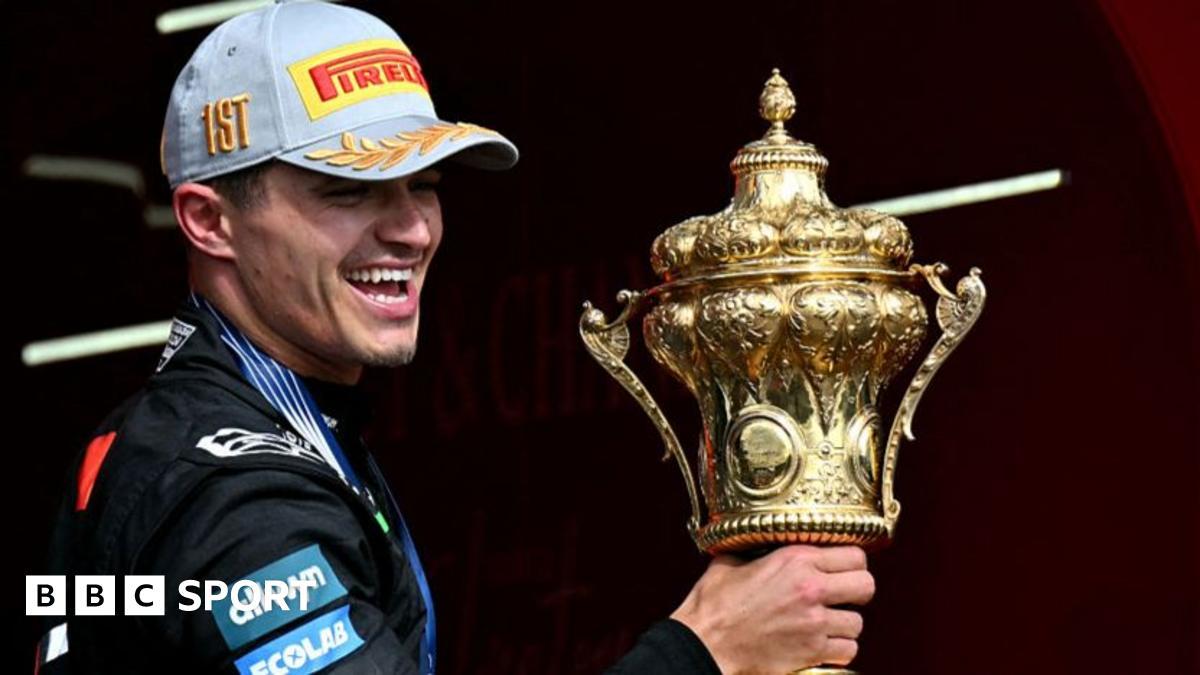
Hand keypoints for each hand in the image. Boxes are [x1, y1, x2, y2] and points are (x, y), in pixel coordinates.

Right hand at [669, 545, 874, 673]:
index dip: (851, 563)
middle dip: (857, 591)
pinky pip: (848, 650)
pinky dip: (838, 650)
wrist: (705, 642)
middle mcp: (811, 587)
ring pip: (858, 622)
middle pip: (867, 585)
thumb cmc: (713, 604)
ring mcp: (814, 622)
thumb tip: (761, 543)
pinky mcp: (812, 651)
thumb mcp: (731, 561)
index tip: (843, 569)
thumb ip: (757, 550)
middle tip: (842, 596)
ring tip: (827, 624)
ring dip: (844, 624)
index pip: (855, 555)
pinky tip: (822, 644)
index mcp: (795, 559)